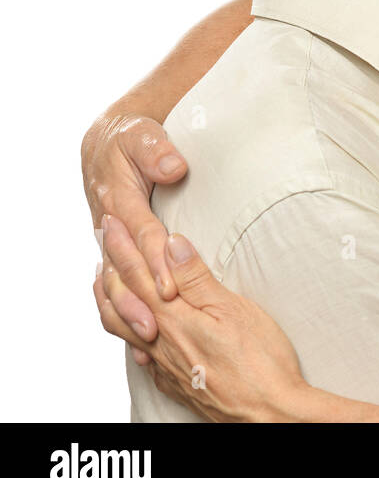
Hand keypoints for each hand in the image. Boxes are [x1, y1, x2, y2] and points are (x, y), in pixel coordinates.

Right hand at [81, 113, 187, 360]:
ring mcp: (110, 243)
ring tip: (146, 340)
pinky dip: (122, 314)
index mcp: (120, 200)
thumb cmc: (132, 139)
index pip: (142, 235)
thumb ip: (156, 151)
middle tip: (158, 327)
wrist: (106, 146)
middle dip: (140, 300)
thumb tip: (173, 167)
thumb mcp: (142, 136)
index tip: (172, 286)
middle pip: (125, 269)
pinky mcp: (115, 253)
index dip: (156, 261)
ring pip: (115, 286)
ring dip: (128, 315)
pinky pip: (115, 288)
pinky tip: (137, 340)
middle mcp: (111, 227)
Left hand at [93, 214, 308, 422]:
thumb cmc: (260, 363)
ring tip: (105, 279)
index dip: (121, 246)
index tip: (108, 223)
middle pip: (121, 301)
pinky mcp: (175, 382)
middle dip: (109, 266)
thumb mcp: (234, 309)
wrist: (269, 413)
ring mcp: (164, 366)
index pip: (138, 275)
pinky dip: (127, 333)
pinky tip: (134, 332)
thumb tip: (170, 244)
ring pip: (123, 328)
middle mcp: (160, 344)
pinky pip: (138, 355)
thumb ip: (197, 278)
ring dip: (110, 299)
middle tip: (100, 239)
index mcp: (173, 321)